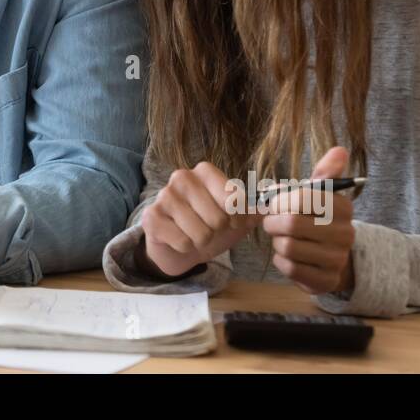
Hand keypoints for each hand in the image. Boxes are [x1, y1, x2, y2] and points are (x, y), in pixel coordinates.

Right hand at [140, 161, 258, 276]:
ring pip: (201, 232)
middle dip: (217, 232)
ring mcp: (164, 196)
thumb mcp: (235, 220)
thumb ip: (253, 212)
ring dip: (201, 241)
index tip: (232, 222)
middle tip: (208, 230)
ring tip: (194, 236)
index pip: (234, 197)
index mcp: (204, 171)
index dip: (238, 218)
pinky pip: (182, 242)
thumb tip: (268, 209)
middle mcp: (182, 177)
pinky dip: (185, 248)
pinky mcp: (151, 217)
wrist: (178, 246)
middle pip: (218, 218)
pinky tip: (178, 240)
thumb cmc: (208, 227)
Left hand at [260, 146, 355, 294]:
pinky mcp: (326, 280)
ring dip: (276, 242)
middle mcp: (345, 233)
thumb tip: (340, 150)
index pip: (302, 197)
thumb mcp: (320, 193)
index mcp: (342, 207)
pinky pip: (289, 268)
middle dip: (273, 222)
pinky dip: (280, 261)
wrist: (332, 256)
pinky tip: (287, 256)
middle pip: (291, 224)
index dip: (279, 200)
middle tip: (272, 222)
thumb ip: (325, 173)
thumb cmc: (317, 218)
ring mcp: (337, 259)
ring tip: (282, 238)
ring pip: (288, 247)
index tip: (275, 203)